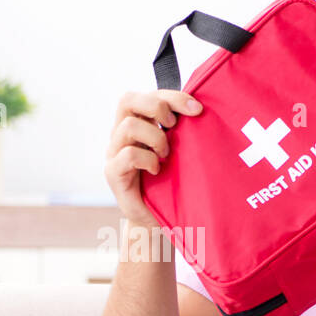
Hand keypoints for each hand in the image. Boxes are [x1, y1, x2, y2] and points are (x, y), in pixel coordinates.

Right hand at [103, 89, 202, 227]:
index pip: (148, 94)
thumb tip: (203, 108)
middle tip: (174, 126)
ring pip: (129, 125)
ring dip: (155, 138)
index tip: (197, 109)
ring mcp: (114, 152)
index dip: (173, 96)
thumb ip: (181, 129)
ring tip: (166, 154)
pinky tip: (158, 170)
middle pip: (128, 99)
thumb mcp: (178, 151)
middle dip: (157, 107)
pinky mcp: (113, 172)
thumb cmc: (169, 183)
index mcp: (138, 123)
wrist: (154, 220)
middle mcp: (121, 134)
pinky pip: (128, 154)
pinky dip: (148, 159)